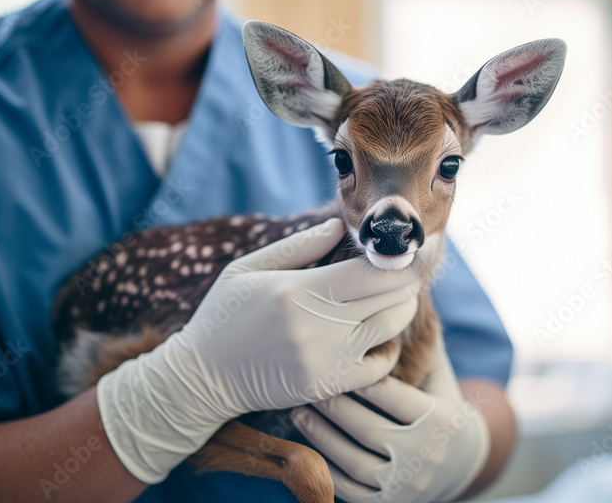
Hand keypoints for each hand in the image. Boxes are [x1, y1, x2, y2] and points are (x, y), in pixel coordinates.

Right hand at [97, 218, 420, 482]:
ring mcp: (326, 360)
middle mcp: (318, 326)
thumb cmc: (226, 315)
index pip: (373, 271)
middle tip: (405, 271)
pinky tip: (376, 336)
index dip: (399, 258)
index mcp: (299, 290)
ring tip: (393, 298)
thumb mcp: (249, 268)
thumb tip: (340, 224)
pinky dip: (387, 347)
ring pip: (392, 329)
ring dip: (401, 309)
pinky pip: (380, 367)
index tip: (407, 250)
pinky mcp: (328, 386)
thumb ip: (299, 245)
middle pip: (392, 298)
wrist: (204, 377)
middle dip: (406, 280)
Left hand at [292, 336, 489, 502]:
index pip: (392, 396)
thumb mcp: (440, 374)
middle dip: (332, 404)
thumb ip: (420, 341)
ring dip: (320, 434)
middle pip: (368, 428)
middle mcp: (427, 456)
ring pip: (353, 461)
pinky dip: (325, 467)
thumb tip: (399, 290)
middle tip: (306, 383)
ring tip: (300, 411)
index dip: (360, 376)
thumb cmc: (441, 403)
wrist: (462, 464)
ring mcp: (408, 485)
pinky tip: (308, 443)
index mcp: (442, 420)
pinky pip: (349, 489)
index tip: (333, 359)